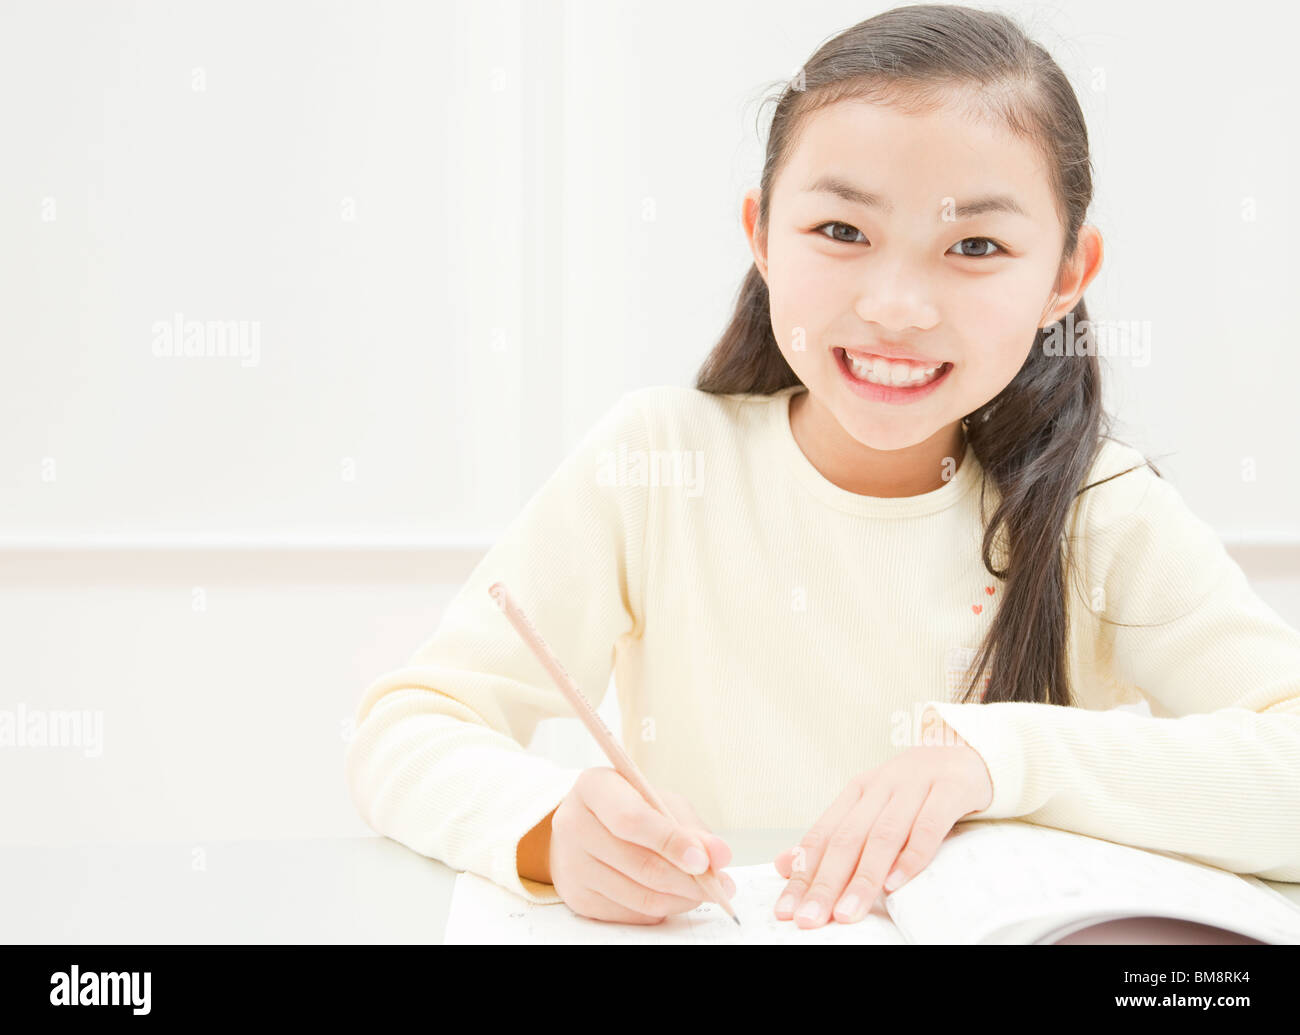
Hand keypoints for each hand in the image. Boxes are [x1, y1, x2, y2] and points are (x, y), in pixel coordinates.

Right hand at [549, 766, 735, 923]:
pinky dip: (661, 909)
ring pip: (639, 896)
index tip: (703, 861)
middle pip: (639, 863)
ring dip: (680, 899)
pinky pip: (631, 914)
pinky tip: (671, 896)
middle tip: (718, 885)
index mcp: (594, 787)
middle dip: (687, 880)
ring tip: (700, 891)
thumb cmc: (629, 808)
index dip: (671, 842)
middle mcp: (573, 824)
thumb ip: (690, 827)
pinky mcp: (577, 898)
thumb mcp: (660, 802)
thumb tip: (720, 855)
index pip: (632, 819)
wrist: (584, 829)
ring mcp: (571, 865)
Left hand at [773, 717, 992, 927]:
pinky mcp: (950, 789)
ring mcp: (915, 785)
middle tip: (810, 919)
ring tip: (847, 912)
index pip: (823, 835)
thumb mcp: (873, 808)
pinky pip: (929, 825)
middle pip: (847, 838)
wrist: (970, 753)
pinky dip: (911, 856)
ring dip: (863, 877)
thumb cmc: (916, 792)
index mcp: (857, 791)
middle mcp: (881, 786)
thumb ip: (833, 837)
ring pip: (883, 835)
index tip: (786, 909)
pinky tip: (895, 883)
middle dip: (825, 882)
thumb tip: (785, 865)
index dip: (802, 873)